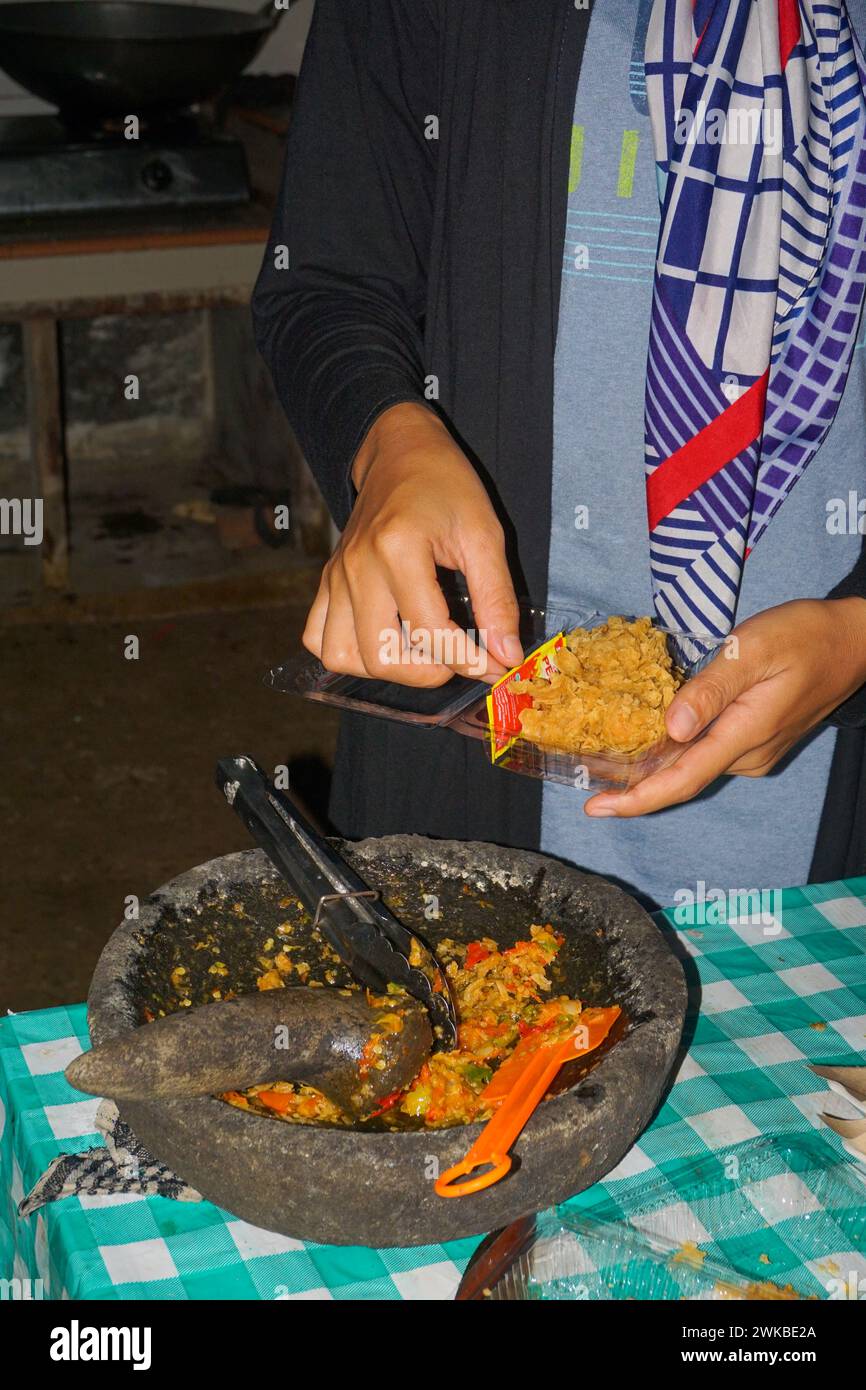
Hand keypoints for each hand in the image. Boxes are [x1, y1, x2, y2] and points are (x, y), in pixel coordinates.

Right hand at [302, 402, 522, 684]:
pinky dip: (349, 654)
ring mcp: (336, 577)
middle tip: (458, 657)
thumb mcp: (484, 535)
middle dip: (428, 673)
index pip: (430, 632)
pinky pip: (318, 639)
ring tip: (422, 653)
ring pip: (345, 657)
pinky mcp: (326, 582)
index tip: (494, 664)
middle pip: (381, 656)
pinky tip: (383, 641)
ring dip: (388, 669)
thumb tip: (506, 655)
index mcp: (397, 549)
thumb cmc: (446, 486)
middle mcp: (357, 567)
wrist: (400, 451)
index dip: (468, 660)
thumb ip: (496, 599)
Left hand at [584, 597, 865, 818]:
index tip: (596, 808)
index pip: (682, 780)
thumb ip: (710, 690)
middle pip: (678, 776)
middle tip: (577, 775)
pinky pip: (703, 751)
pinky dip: (668, 750)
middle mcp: (746, 755)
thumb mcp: (752, 650)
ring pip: (690, 765)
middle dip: (628, 781)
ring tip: (595, 759)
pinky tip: (640, 739)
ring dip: (645, 765)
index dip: (636, 799)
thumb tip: (671, 728)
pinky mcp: (753, 739)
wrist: (853, 642)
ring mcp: (752, 750)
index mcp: (744, 735)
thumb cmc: (804, 637)